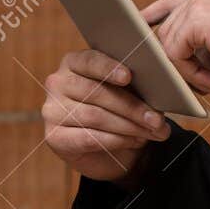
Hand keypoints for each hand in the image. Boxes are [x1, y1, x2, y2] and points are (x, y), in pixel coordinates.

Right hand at [41, 49, 171, 185]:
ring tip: (153, 131)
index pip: (89, 60)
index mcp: (74, 62)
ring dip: (130, 126)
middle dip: (132, 107)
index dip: (109, 68)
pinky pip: (89, 137)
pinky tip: (135, 140)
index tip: (128, 76)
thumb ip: (134, 82)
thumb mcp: (127, 91)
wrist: (107, 148)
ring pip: (96, 116)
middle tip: (157, 119)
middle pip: (96, 92)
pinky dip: (117, 140)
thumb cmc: (119, 109)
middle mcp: (58, 83)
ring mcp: (52, 110)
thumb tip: (158, 81)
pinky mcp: (54, 137)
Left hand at [140, 0, 209, 96]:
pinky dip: (193, 74)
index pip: (173, 0)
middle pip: (167, 27)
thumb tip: (170, 55)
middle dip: (176, 61)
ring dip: (189, 72)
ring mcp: (201, 0)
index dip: (153, 15)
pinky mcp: (198, 18)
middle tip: (200, 86)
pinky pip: (175, 53)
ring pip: (169, 43)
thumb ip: (200, 41)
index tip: (139, 29)